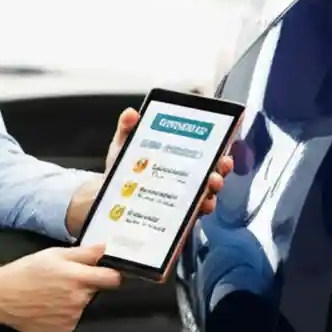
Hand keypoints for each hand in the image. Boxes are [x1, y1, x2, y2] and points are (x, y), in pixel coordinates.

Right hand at [0, 244, 121, 331]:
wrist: (2, 297)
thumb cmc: (24, 273)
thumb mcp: (53, 254)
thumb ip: (83, 253)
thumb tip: (104, 249)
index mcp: (78, 277)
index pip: (112, 279)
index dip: (110, 274)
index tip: (105, 273)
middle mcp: (78, 299)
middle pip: (96, 291)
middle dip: (85, 285)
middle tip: (65, 280)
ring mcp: (72, 316)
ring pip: (83, 305)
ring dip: (74, 299)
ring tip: (53, 293)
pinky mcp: (65, 329)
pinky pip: (73, 318)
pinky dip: (65, 313)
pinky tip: (49, 305)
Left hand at [104, 107, 232, 217]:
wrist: (107, 201)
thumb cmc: (122, 171)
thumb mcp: (123, 147)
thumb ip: (127, 130)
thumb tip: (131, 113)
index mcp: (177, 158)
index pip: (204, 150)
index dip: (218, 146)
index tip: (224, 142)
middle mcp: (186, 178)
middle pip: (212, 172)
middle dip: (221, 169)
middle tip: (220, 166)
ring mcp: (183, 199)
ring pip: (207, 194)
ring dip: (213, 190)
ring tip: (210, 186)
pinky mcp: (177, 218)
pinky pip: (193, 215)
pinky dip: (199, 210)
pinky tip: (199, 207)